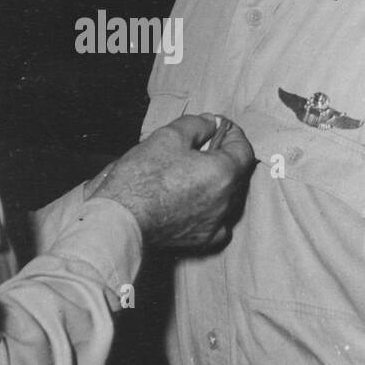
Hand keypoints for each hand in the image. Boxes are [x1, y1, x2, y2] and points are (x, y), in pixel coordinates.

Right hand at [88, 114, 254, 249]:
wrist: (121, 219)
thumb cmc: (142, 178)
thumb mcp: (168, 136)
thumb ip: (197, 125)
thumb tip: (211, 124)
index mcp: (223, 173)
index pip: (244, 149)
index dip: (233, 134)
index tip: (220, 128)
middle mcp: (226, 202)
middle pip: (238, 173)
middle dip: (225, 157)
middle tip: (203, 146)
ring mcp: (215, 224)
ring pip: (228, 198)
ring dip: (218, 182)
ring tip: (194, 171)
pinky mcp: (202, 240)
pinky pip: (217, 221)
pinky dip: (211, 208)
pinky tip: (195, 201)